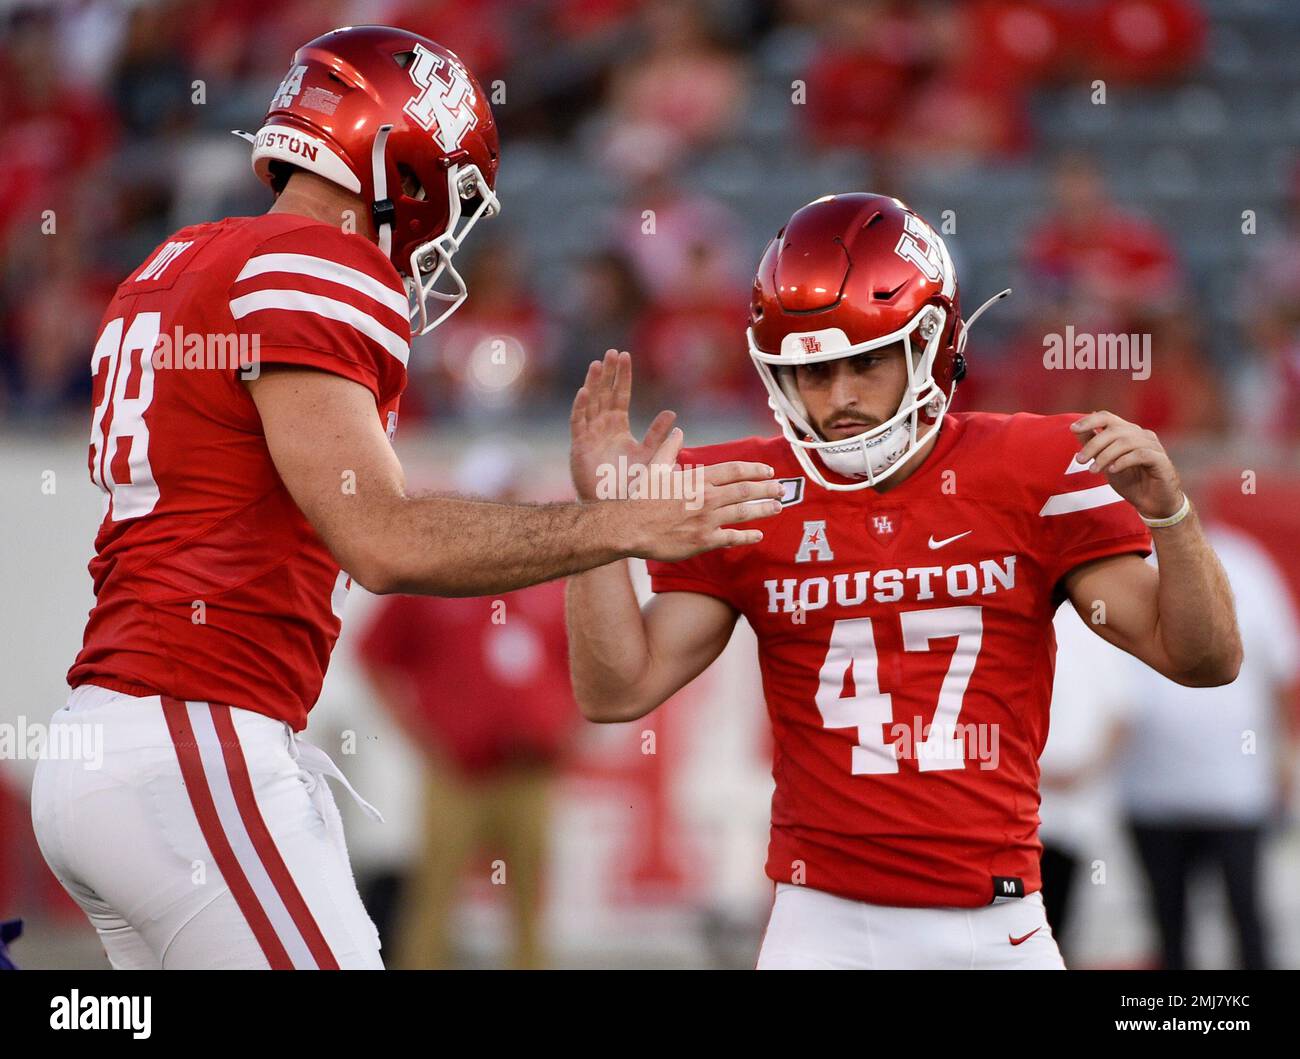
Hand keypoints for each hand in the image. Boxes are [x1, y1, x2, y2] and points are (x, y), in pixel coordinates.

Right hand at [570, 349, 677, 501]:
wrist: (613, 506)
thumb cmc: (630, 483)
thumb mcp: (649, 455)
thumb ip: (658, 435)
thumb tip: (672, 413)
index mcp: (618, 425)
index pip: (620, 395)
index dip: (623, 376)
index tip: (625, 356)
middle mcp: (602, 426)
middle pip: (604, 393)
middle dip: (608, 373)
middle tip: (612, 353)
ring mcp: (589, 434)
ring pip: (590, 403)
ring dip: (593, 383)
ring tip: (597, 364)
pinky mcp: (579, 446)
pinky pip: (578, 422)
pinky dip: (580, 407)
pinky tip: (584, 392)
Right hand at [620, 458, 784, 561]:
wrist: (630, 527)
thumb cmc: (641, 498)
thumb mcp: (654, 467)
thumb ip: (669, 448)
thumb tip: (677, 430)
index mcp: (697, 478)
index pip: (734, 470)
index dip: (754, 469)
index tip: (767, 470)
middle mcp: (707, 497)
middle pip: (745, 490)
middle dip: (766, 488)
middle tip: (781, 489)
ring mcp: (707, 520)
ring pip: (744, 512)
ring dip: (764, 509)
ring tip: (777, 507)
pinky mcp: (704, 541)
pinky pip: (732, 537)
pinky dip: (747, 536)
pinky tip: (758, 535)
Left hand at [1070, 411, 1183, 520]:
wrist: (1153, 503)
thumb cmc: (1130, 481)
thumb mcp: (1106, 463)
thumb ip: (1094, 446)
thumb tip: (1076, 428)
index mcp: (1128, 432)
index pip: (1108, 418)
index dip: (1090, 421)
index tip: (1072, 429)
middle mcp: (1141, 435)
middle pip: (1114, 430)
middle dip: (1093, 445)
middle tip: (1079, 460)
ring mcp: (1153, 446)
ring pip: (1125, 442)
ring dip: (1105, 455)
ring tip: (1093, 470)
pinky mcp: (1161, 459)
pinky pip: (1140, 454)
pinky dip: (1123, 461)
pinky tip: (1112, 470)